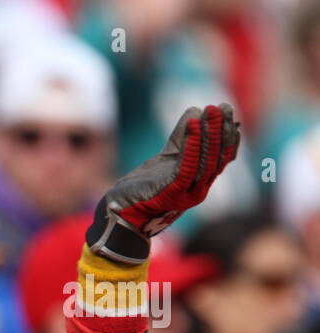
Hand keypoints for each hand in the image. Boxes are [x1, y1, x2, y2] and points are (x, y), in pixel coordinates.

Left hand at [87, 103, 239, 262]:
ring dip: (210, 133)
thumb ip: (182, 138)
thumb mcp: (167, 158)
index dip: (228, 134)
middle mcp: (199, 189)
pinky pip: (187, 166)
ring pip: (206, 160)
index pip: (222, 156)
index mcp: (201, 182)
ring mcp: (187, 193)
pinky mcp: (172, 192)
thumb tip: (195, 110)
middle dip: (222, 130)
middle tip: (223, 107)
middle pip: (217, 157)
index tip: (227, 112)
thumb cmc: (143, 185)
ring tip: (211, 110)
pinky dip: (192, 145)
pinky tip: (193, 125)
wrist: (120, 211)